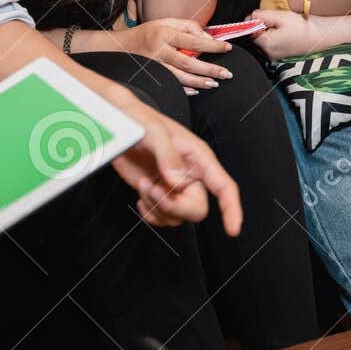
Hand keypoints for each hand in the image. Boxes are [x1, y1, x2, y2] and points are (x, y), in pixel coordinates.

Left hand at [99, 83, 242, 235]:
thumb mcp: (154, 132)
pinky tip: (142, 194)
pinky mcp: (158, 194)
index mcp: (199, 158)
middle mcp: (191, 176)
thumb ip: (168, 156)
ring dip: (157, 207)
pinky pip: (161, 218)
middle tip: (154, 190)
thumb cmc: (140, 120)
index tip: (232, 229)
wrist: (118, 125)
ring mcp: (174, 188)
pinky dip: (149, 213)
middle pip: (197, 210)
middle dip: (174, 207)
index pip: (224, 187)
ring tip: (144, 184)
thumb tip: (179, 183)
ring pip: (177, 217)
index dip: (232, 209)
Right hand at [114, 18, 231, 92]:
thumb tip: (208, 37)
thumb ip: (189, 26)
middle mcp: (159, 50)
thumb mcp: (166, 22)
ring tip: (214, 83)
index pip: (193, 40)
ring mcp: (154, 65)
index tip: (226, 48)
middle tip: (226, 73)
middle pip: (188, 61)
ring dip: (199, 81)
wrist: (120, 47)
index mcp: (164, 33)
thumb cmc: (147, 33)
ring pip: (180, 76)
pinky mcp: (151, 76)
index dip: (212, 45)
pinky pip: (170, 85)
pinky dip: (184, 90)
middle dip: (209, 69)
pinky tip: (196, 91)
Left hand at [250, 9, 350, 59]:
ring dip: (269, 31)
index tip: (267, 16)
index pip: (250, 31)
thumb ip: (261, 16)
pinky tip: (286, 33)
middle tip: (277, 20)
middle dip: (262, 26)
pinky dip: (275, 37)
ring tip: (283, 27)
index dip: (256, 21)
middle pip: (256, 37)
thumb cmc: (302, 26)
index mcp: (267, 45)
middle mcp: (268, 54)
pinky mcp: (281, 56)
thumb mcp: (280, 16)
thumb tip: (249, 17)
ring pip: (263, 40)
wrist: (321, 36)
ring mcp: (275, 57)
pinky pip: (271, 44)